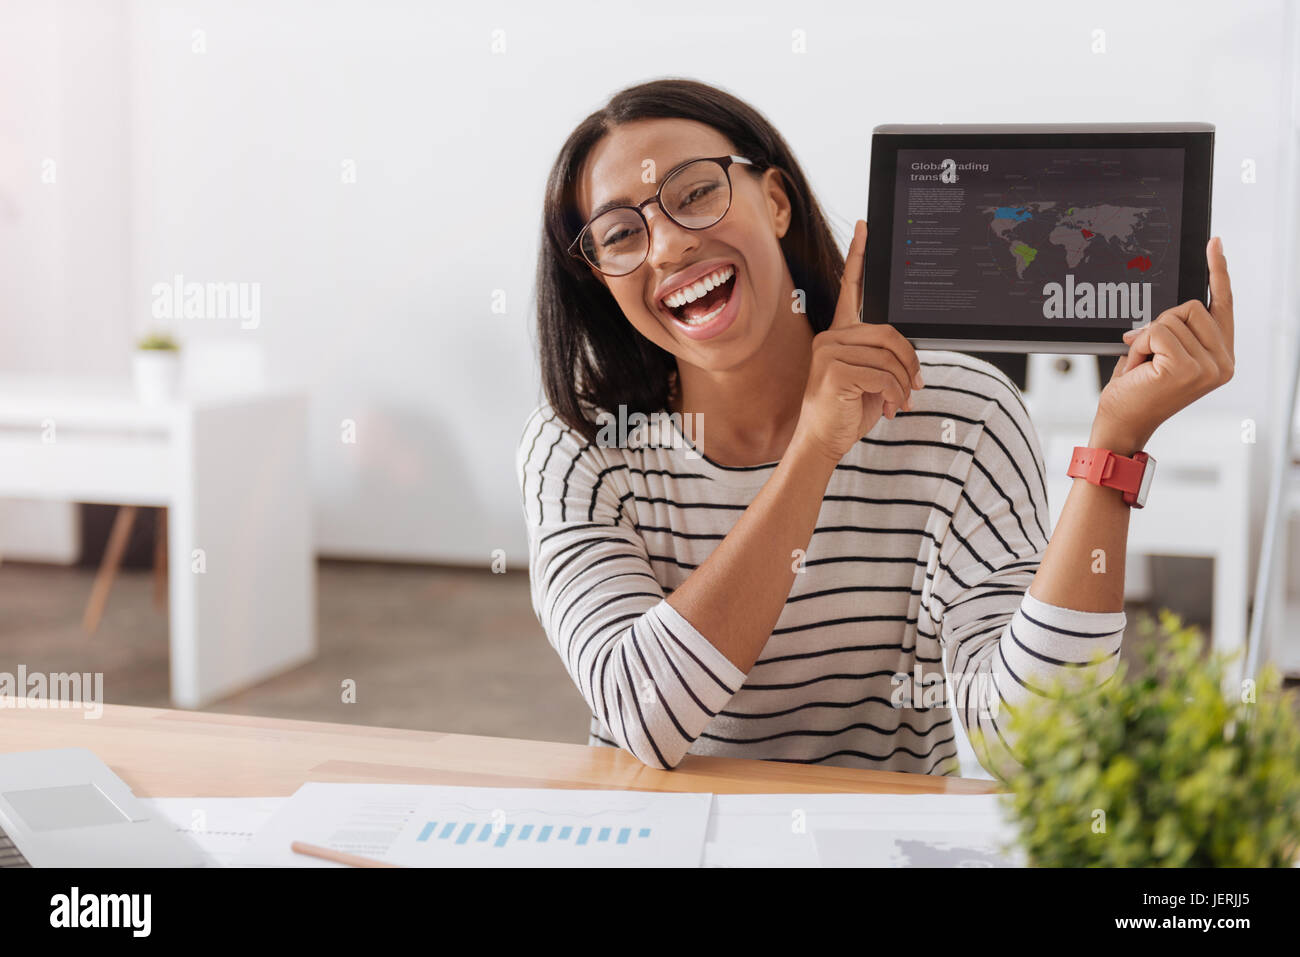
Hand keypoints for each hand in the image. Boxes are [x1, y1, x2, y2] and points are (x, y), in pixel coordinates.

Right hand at [792, 220, 923, 465]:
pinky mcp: (835, 370)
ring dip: (903, 384)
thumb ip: (884, 357)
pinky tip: (890, 408)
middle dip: (909, 362)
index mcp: (838, 335)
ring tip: (899, 402)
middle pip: (889, 333)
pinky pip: (884, 375)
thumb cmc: (846, 411)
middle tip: (915, 386)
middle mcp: (830, 337)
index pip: (850, 288)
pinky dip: (896, 395)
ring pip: (890, 356)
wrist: (821, 442)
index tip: (865, 227)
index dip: (858, 256)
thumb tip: (910, 351)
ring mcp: (829, 352)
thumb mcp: (871, 378)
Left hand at [1092, 237, 1235, 451]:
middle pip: (1190, 307)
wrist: (1121, 423)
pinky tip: (1138, 369)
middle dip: (1160, 325)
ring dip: (1147, 339)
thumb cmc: (1137, 392)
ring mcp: (1208, 367)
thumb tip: (1166, 314)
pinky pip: (1156, 332)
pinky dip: (1139, 347)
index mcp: (1221, 357)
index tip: (1213, 244)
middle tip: (1148, 356)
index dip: (1218, 272)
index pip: (1222, 304)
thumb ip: (1174, 331)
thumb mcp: (1161, 355)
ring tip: (1144, 367)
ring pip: (1171, 319)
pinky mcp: (1186, 368)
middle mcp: (1222, 363)